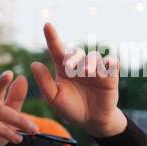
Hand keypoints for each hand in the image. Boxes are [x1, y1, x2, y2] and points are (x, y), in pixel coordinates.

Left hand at [30, 22, 126, 137]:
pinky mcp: (110, 76)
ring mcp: (96, 70)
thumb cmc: (71, 109)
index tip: (47, 25)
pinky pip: (112, 62)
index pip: (57, 50)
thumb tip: (34, 63)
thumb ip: (44, 83)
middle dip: (73, 57)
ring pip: (94, 56)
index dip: (51, 37)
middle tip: (69, 67)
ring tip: (87, 72)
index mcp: (64, 69)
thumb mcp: (54, 98)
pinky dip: (109, 62)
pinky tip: (104, 68)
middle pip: (76, 52)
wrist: (92, 120)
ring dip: (89, 62)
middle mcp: (79, 66)